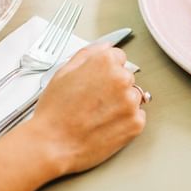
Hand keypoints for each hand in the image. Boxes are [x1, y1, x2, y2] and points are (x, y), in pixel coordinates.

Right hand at [27, 44, 145, 175]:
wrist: (53, 145)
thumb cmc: (55, 111)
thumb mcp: (63, 72)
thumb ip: (88, 54)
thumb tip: (103, 46)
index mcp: (104, 62)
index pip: (118, 57)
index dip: (105, 70)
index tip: (97, 80)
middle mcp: (121, 78)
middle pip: (126, 76)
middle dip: (113, 86)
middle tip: (93, 100)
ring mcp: (130, 102)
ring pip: (133, 96)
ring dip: (121, 103)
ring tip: (98, 114)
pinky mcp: (135, 124)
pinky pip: (137, 116)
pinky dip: (126, 120)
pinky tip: (106, 124)